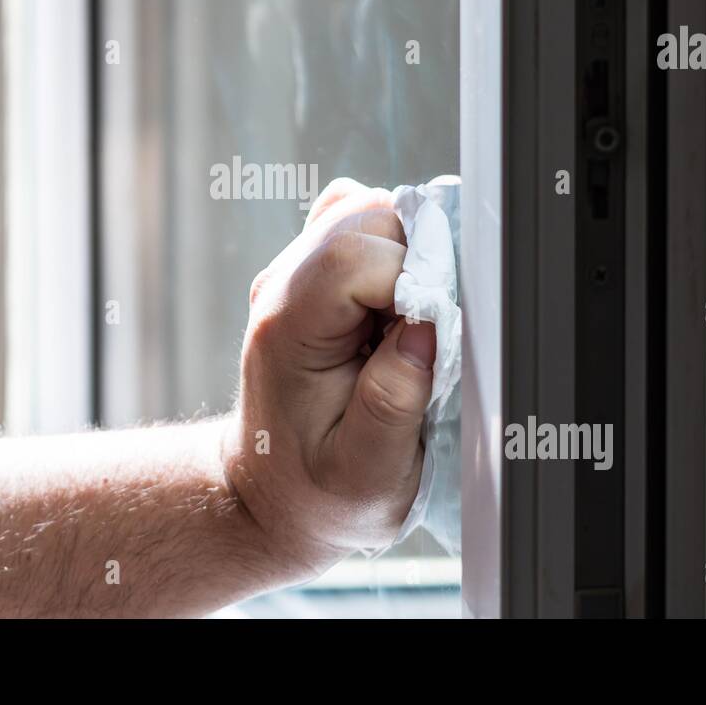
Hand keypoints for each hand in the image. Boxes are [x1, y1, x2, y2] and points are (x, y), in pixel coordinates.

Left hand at [223, 178, 436, 575]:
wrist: (274, 492)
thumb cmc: (319, 491)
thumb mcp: (367, 472)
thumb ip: (394, 400)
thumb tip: (426, 326)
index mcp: (287, 327)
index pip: (354, 257)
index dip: (412, 281)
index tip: (431, 334)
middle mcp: (281, 286)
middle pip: (365, 219)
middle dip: (416, 263)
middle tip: (422, 335)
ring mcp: (294, 272)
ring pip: (367, 211)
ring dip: (406, 256)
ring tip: (405, 327)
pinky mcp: (314, 271)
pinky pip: (362, 225)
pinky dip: (394, 251)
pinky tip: (396, 308)